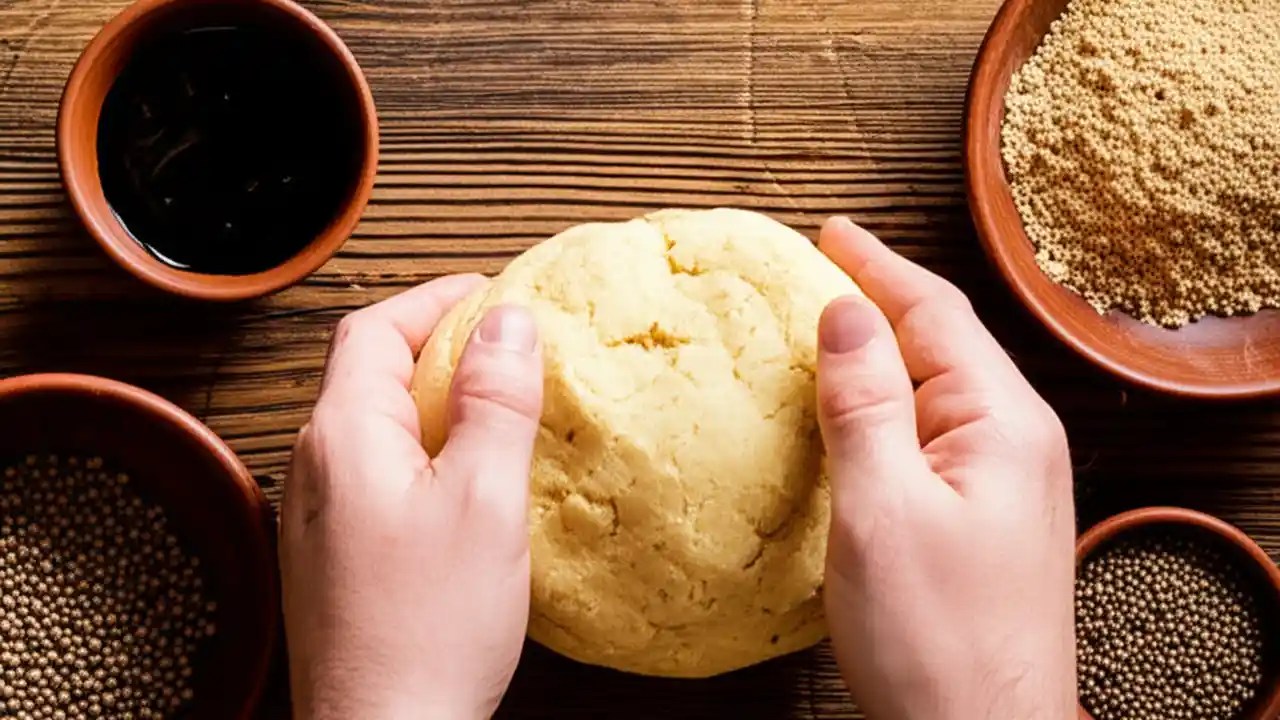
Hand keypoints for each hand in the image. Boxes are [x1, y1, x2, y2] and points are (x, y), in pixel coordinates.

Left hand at [280, 275, 543, 719]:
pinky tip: (473, 487)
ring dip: (437, 403)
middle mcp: (315, 468)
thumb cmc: (427, 631)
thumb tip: (508, 321)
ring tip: (502, 414)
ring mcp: (321, 515)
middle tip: (510, 352)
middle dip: (441, 346)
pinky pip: (381, 474)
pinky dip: (428, 454)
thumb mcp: (485, 499)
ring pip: (379, 426)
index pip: (375, 326)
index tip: (494, 294)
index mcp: (343, 436)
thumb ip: (496, 401)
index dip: (437, 297)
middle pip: (372, 372)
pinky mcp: (339, 555)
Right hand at [815, 218, 1075, 719]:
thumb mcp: (882, 510)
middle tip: (817, 269)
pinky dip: (887, 406)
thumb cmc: (937, 639)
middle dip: (880, 300)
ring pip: (935, 390)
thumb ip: (864, 404)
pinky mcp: (982, 519)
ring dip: (882, 353)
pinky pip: (932, 434)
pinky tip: (855, 415)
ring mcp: (1003, 483)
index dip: (877, 264)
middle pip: (943, 342)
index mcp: (1001, 424)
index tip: (829, 230)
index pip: (935, 313)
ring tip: (827, 329)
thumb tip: (842, 312)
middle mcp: (1015, 442)